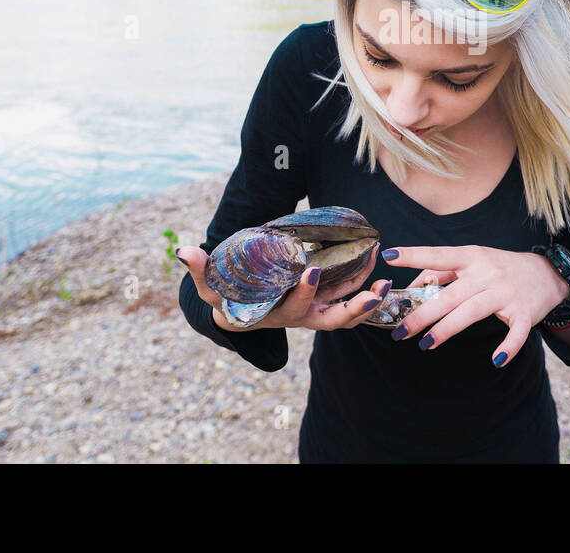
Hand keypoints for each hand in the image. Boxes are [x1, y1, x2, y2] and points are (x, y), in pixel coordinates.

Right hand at [176, 244, 389, 331]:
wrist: (240, 315)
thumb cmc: (226, 302)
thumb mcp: (210, 290)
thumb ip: (200, 271)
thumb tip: (184, 250)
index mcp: (278, 314)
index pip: (296, 306)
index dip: (306, 291)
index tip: (314, 269)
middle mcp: (303, 316)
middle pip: (336, 320)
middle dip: (358, 307)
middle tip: (376, 290)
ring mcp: (316, 311)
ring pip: (349, 310)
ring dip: (369, 294)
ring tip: (384, 273)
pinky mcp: (324, 302)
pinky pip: (350, 297)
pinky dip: (364, 285)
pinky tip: (376, 263)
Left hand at [381, 245, 569, 366]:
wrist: (547, 272)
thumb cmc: (500, 267)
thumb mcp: (473, 260)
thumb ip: (444, 271)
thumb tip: (413, 288)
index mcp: (471, 257)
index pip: (438, 255)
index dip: (414, 255)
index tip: (389, 256)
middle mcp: (487, 273)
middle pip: (449, 294)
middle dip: (422, 314)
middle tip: (400, 331)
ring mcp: (506, 293)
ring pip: (472, 312)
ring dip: (447, 329)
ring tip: (426, 344)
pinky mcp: (524, 312)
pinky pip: (516, 332)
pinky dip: (507, 347)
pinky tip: (495, 360)